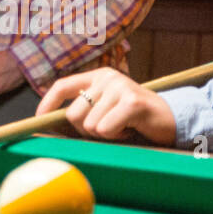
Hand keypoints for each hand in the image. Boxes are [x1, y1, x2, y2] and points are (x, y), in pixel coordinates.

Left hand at [37, 68, 177, 145]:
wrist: (172, 120)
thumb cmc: (135, 121)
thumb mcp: (106, 112)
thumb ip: (83, 114)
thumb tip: (51, 126)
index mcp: (98, 77)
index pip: (62, 86)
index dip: (48, 104)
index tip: (40, 120)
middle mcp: (107, 78)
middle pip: (73, 114)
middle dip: (86, 130)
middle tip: (109, 129)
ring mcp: (120, 87)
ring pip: (89, 125)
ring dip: (105, 134)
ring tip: (123, 128)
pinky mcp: (132, 101)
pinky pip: (106, 128)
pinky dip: (116, 136)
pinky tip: (130, 130)